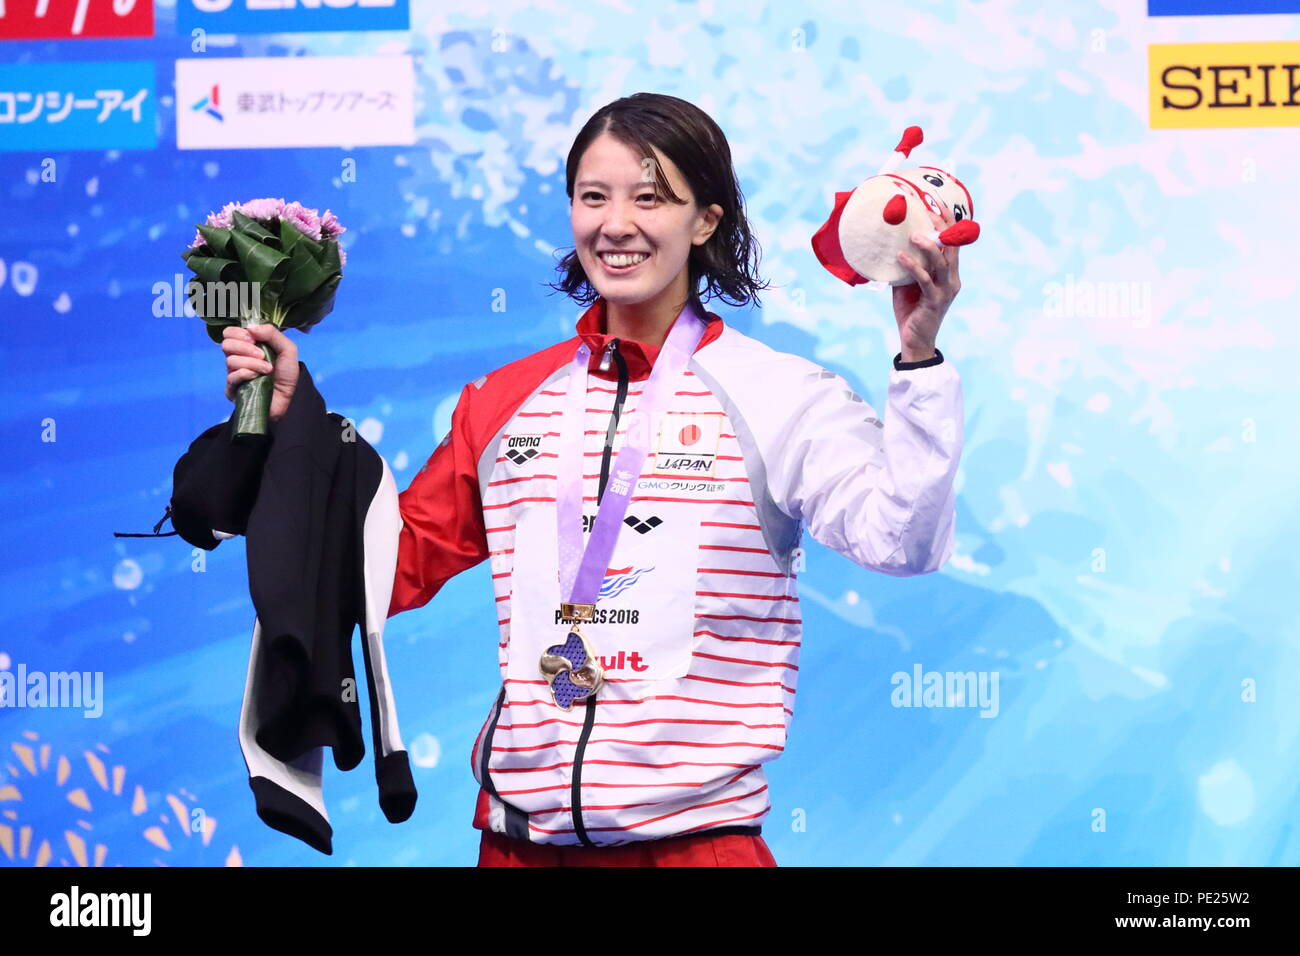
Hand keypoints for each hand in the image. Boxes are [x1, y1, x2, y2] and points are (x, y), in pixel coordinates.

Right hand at [222, 324, 298, 423]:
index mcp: (247, 346)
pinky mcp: (233, 390)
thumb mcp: (287, 349)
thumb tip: (250, 327)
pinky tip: (257, 377)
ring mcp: (234, 374)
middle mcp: (238, 358)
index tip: (253, 339)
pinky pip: (232, 377)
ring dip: (252, 363)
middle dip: (245, 347)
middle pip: (226, 344)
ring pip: (231, 361)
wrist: (290, 398)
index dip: (238, 333)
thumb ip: (271, 333)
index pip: (229, 333)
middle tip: (261, 354)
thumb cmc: (287, 374)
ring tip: (267, 369)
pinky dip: (246, 374)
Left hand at [893, 204, 960, 360]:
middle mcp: (952, 279)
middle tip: (928, 212)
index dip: (947, 224)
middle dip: (942, 228)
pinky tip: (900, 257)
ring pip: (941, 262)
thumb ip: (908, 264)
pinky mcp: (934, 301)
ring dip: (928, 246)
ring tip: (912, 236)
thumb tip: (892, 243)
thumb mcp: (909, 282)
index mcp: (949, 273)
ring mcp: (945, 290)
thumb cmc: (911, 309)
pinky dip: (913, 267)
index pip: (952, 243)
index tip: (936, 205)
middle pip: (952, 247)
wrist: (915, 339)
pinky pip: (924, 280)